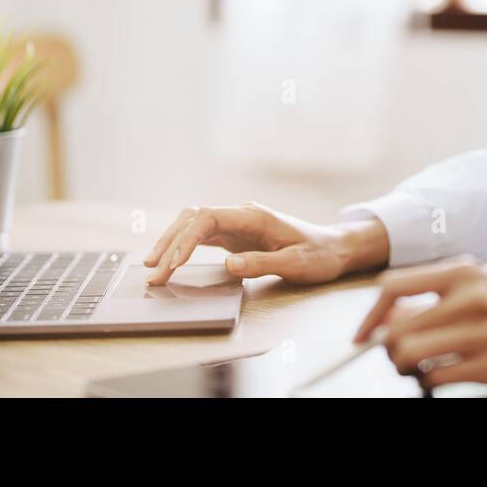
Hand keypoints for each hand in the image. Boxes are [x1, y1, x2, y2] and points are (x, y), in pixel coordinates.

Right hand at [142, 203, 387, 285]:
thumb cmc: (319, 255)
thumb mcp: (296, 264)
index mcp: (255, 216)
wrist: (334, 248)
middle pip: (194, 217)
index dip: (185, 238)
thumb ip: (262, 264)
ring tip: (152, 267)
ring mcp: (237, 223)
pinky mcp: (235, 235)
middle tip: (153, 272)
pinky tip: (170, 260)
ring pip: (193, 224)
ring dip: (172, 242)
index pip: (208, 218)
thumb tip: (228, 264)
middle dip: (170, 242)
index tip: (172, 263)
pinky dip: (183, 246)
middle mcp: (242, 214)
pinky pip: (202, 235)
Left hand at [354, 260, 486, 390]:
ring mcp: (483, 332)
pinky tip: (441, 377)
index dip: (370, 316)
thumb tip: (385, 322)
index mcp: (462, 273)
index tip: (361, 336)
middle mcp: (470, 298)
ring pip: (410, 355)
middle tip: (396, 358)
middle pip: (396, 328)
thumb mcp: (477, 289)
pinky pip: (436, 378)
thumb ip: (434, 300)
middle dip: (387, 351)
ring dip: (405, 368)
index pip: (393, 287)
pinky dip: (429, 383)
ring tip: (418, 368)